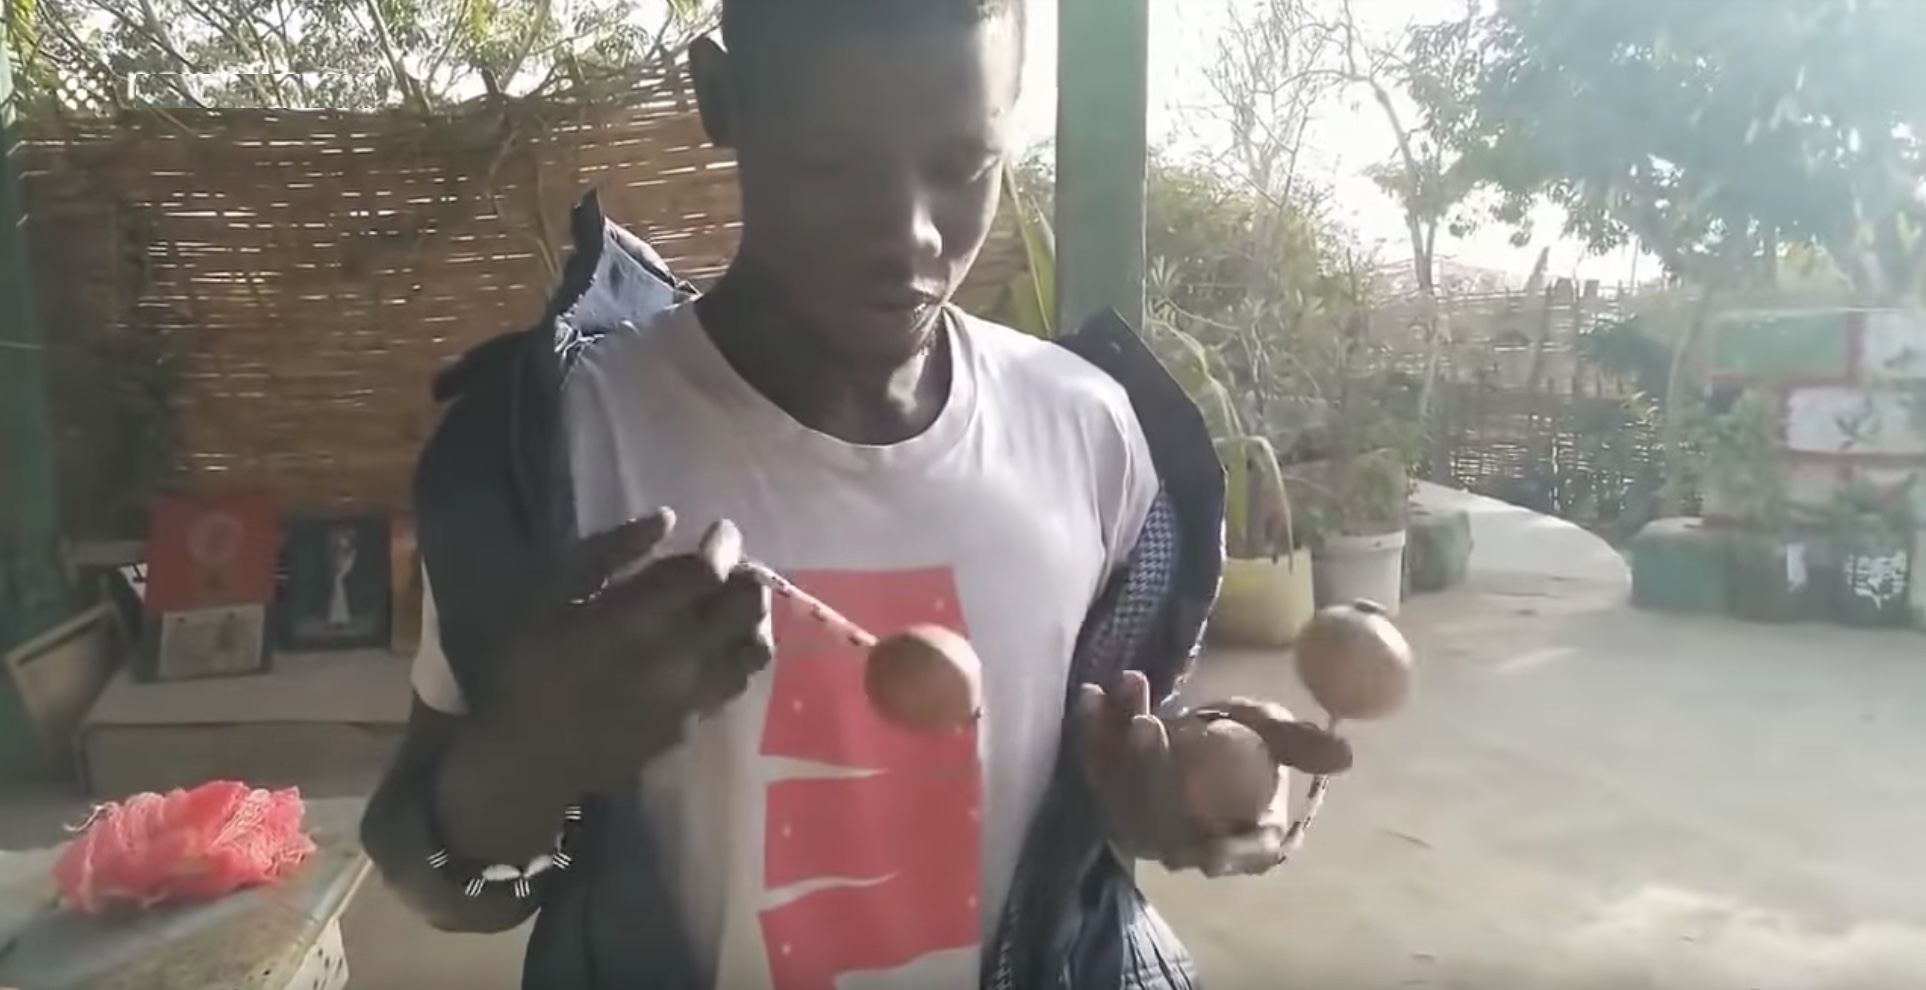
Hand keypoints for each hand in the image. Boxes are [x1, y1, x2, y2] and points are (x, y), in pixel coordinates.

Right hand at [493, 508, 772, 794]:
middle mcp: (678, 660)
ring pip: (754, 652)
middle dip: (746, 579)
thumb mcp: (550, 595)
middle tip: (728, 569)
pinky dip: (731, 658)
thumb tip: (667, 519)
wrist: (522, 763)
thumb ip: (609, 552)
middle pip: (746, 609)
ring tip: (727, 611)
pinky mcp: (690, 728)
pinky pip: (732, 684)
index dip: (724, 545)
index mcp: (637, 621)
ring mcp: (690, 700)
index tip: (720, 531)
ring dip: (751, 623)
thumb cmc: (523, 669)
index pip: (708, 572)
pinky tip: (707, 651)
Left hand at [1081, 671, 1351, 876]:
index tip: (1209, 854)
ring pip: (1125, 795)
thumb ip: (1300, 744)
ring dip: (1120, 742)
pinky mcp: (1109, 797)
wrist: (1197, 729)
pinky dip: (1093, 732)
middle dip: (1153, 773)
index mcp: (1243, 838)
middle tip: (1151, 724)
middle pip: (1166, 822)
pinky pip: (1097, 769)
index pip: (1238, 854)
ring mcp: (1144, 824)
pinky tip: (1094, 694)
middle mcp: (1188, 840)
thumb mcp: (1273, 733)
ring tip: (1132, 690)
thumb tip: (1344, 757)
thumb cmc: (1244, 739)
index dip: (1225, 857)